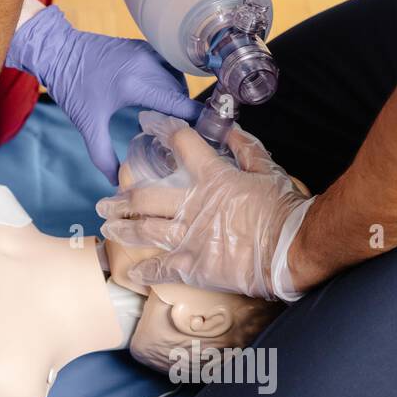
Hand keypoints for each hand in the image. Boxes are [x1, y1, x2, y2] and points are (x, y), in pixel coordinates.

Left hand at [5, 5, 201, 183]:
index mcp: (136, 84)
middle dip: (182, 110)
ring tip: (167, 113)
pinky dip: (169, 78)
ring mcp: (145, 51)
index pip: (179, 102)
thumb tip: (115, 181)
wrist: (57, 51)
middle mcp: (146, 64)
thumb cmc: (71, 87)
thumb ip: (103, 156)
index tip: (206, 131)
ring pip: (176, 76)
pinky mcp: (141, 45)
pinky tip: (159, 93)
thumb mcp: (87, 125)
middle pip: (180, 91)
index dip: (195, 118)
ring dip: (177, 93)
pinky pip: (167, 63)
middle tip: (177, 130)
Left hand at [96, 112, 313, 300]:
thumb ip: (247, 149)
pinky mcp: (193, 266)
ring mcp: (189, 237)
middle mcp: (192, 205)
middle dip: (122, 198)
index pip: (182, 145)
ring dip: (123, 228)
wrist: (292, 249)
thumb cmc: (284, 210)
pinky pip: (162, 269)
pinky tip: (134, 272)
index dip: (164, 131)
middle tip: (105, 200)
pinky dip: (147, 272)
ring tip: (108, 225)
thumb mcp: (268, 171)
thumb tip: (232, 129)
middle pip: (146, 197)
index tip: (149, 124)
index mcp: (211, 178)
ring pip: (145, 231)